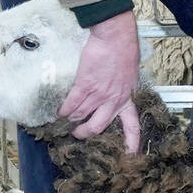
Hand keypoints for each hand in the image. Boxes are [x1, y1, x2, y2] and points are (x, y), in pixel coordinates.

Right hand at [58, 9, 140, 152]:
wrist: (115, 37)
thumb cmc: (124, 52)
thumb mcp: (130, 75)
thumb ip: (123, 88)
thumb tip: (116, 93)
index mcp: (127, 98)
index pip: (132, 126)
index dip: (130, 142)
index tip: (128, 155)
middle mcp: (113, 100)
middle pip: (98, 126)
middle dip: (85, 133)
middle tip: (78, 134)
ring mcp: (99, 94)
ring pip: (81, 115)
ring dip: (71, 120)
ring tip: (65, 120)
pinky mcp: (85, 85)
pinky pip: (71, 104)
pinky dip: (64, 110)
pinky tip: (59, 111)